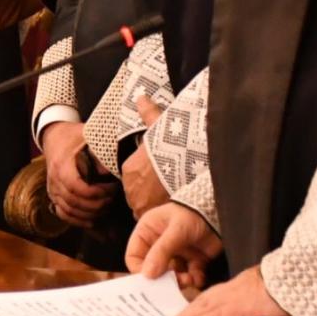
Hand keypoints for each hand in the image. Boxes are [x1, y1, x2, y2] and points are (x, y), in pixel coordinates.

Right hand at [38, 120, 114, 226]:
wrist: (55, 136)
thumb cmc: (74, 137)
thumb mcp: (88, 137)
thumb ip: (98, 152)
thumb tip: (111, 172)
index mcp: (61, 166)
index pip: (75, 187)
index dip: (95, 193)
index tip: (111, 189)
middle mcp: (54, 180)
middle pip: (74, 202)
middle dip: (96, 205)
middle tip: (113, 199)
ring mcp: (52, 189)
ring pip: (69, 211)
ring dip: (90, 214)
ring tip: (106, 207)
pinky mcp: (54, 195)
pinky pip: (63, 214)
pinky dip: (77, 221)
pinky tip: (92, 221)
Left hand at [121, 97, 168, 217]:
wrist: (187, 167)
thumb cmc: (172, 147)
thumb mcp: (159, 127)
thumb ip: (148, 114)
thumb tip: (140, 97)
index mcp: (129, 169)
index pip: (133, 178)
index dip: (146, 179)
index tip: (159, 177)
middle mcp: (130, 188)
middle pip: (137, 195)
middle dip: (147, 194)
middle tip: (165, 189)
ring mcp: (140, 204)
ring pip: (143, 208)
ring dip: (153, 206)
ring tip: (170, 200)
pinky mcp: (152, 216)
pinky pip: (153, 218)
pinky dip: (160, 216)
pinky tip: (172, 210)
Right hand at [126, 202, 222, 289]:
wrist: (218, 210)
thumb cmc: (191, 213)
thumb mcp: (175, 231)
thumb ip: (161, 252)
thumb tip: (147, 275)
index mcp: (147, 233)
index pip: (134, 257)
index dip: (139, 270)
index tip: (150, 281)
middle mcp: (158, 245)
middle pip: (153, 269)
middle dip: (163, 278)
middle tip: (172, 284)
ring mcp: (176, 253)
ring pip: (172, 275)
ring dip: (180, 280)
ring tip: (188, 279)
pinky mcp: (193, 260)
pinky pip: (190, 275)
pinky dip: (194, 279)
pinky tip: (198, 277)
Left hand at [163, 266, 294, 315]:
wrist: (304, 277)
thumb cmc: (297, 290)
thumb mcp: (285, 312)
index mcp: (244, 287)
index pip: (216, 297)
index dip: (200, 306)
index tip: (186, 315)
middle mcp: (236, 288)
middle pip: (205, 301)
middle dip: (187, 313)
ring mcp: (237, 294)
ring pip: (204, 307)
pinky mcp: (240, 304)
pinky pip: (214, 315)